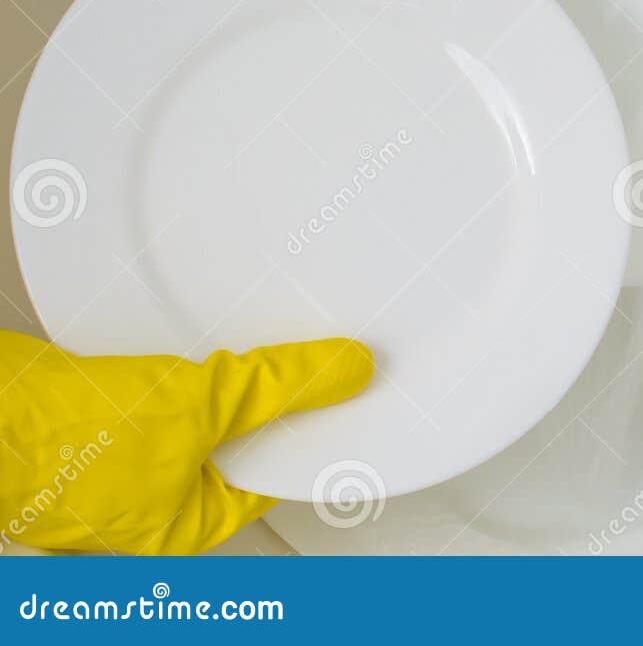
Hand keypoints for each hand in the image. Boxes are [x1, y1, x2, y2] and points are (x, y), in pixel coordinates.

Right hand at [0, 331, 372, 554]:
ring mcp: (115, 471)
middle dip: (262, 407)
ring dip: (217, 386)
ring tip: (245, 351)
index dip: (306, 436)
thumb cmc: (59, 439)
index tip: (341, 397)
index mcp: (178, 531)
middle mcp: (146, 509)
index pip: (267, 482)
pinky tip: (188, 347)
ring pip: (192, 422)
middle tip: (303, 363)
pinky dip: (177, 374)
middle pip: (232, 450)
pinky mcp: (90, 430)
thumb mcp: (199, 405)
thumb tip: (349, 370)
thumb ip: (279, 388)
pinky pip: (154, 400)